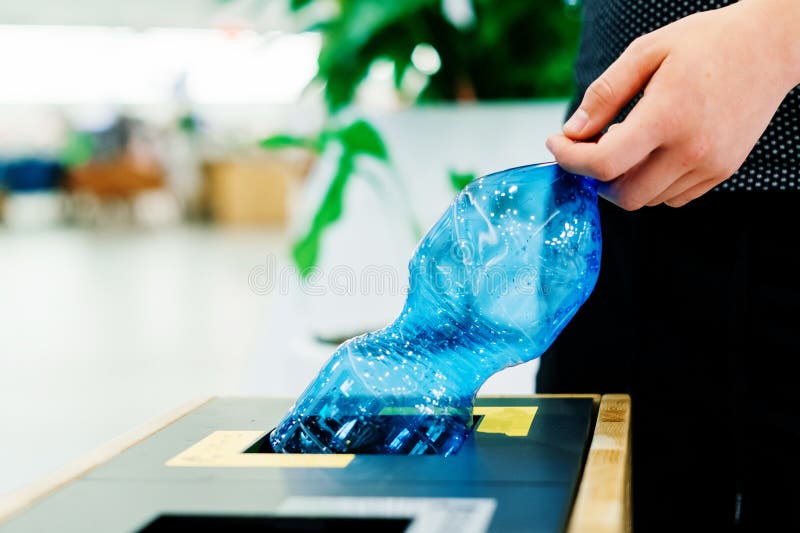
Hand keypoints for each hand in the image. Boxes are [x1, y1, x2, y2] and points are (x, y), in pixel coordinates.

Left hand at [546, 0, 799, 208]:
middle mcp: (691, 149)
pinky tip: (653, 153)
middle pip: (623, 195)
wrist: (770, 47)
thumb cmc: (706, 43)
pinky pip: (673, 198)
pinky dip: (652, 185)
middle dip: (596, 179)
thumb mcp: (646, 52)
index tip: (557, 144)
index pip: (604, 164)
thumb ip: (605, 95)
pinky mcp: (722, 172)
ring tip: (627, 143)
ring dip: (625, 181)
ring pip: (647, 201)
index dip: (571, 160)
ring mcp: (710, 165)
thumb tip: (572, 131)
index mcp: (667, 116)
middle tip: (590, 149)